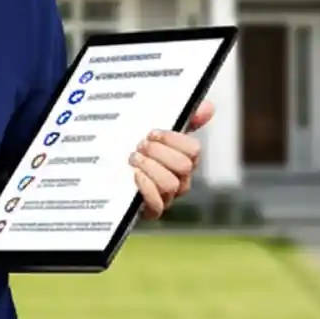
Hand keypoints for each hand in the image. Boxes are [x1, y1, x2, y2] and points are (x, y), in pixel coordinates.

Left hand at [129, 100, 213, 218]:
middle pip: (184, 166)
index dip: (174, 139)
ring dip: (150, 168)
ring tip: (134, 159)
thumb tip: (210, 106)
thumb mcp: (157, 135)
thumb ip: (184, 120)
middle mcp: (180, 180)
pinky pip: (157, 206)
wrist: (109, 180)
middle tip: (140, 146)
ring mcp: (167, 197)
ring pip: (171, 184)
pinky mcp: (151, 212)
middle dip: (159, 152)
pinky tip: (135, 176)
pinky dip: (146, 188)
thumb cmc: (140, 154)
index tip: (152, 132)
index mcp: (184, 159)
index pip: (193, 150)